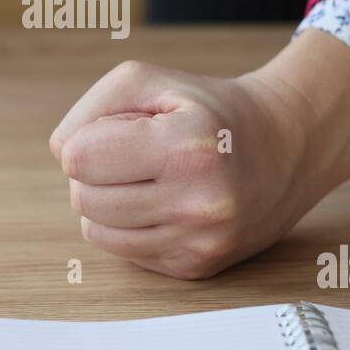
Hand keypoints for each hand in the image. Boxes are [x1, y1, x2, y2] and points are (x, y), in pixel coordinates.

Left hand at [49, 29, 349, 278]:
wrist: (287, 146)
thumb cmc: (209, 110)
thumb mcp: (150, 81)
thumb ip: (89, 110)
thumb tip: (62, 158)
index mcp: (186, 147)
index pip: (78, 159)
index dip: (88, 139)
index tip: (122, 130)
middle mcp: (198, 203)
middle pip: (83, 198)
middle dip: (96, 171)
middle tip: (135, 154)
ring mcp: (200, 242)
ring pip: (96, 231)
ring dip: (108, 201)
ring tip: (148, 178)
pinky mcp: (197, 268)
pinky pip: (124, 252)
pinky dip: (130, 226)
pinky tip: (164, 203)